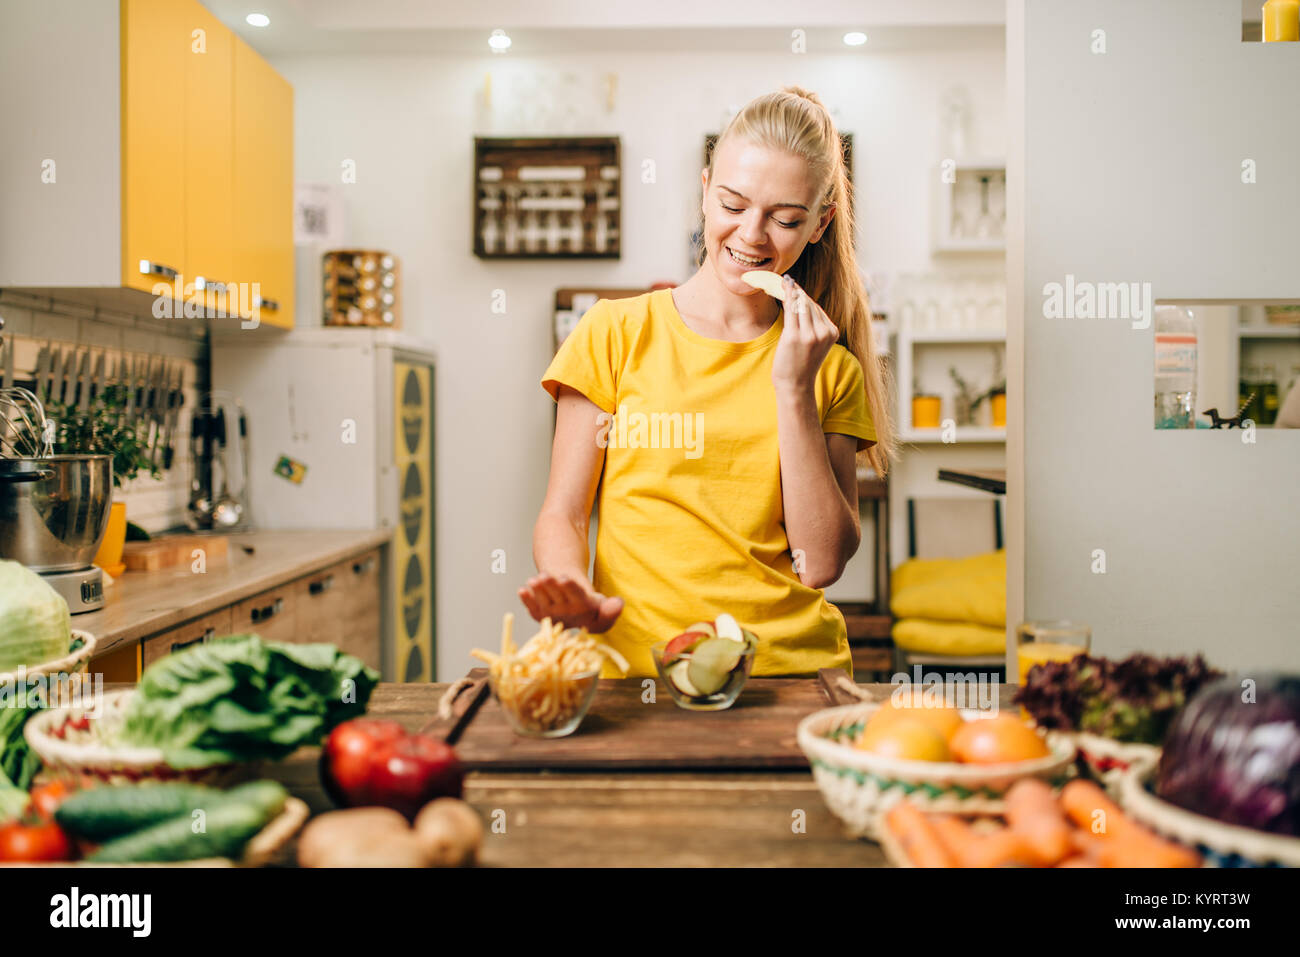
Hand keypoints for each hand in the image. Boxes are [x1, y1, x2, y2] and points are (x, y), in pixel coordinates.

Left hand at [518, 572, 623, 632]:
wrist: (573, 608)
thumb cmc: (588, 604)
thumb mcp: (602, 604)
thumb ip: (610, 608)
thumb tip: (619, 604)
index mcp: (587, 618)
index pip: (581, 602)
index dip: (572, 589)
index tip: (565, 577)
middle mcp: (568, 620)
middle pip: (560, 601)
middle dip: (552, 586)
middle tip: (545, 575)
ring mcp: (553, 618)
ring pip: (545, 603)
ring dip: (538, 591)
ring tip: (535, 579)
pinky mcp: (540, 617)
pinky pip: (532, 609)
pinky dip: (527, 600)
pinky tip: (522, 590)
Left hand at [770, 274, 838, 395]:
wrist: (796, 386)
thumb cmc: (801, 365)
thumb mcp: (814, 344)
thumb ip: (812, 326)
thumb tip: (800, 301)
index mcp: (832, 332)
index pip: (816, 309)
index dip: (803, 297)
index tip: (795, 286)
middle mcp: (824, 332)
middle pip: (809, 304)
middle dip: (797, 292)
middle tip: (787, 279)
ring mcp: (810, 334)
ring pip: (800, 305)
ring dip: (791, 291)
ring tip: (783, 282)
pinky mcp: (794, 336)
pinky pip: (791, 310)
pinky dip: (787, 296)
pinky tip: (783, 288)